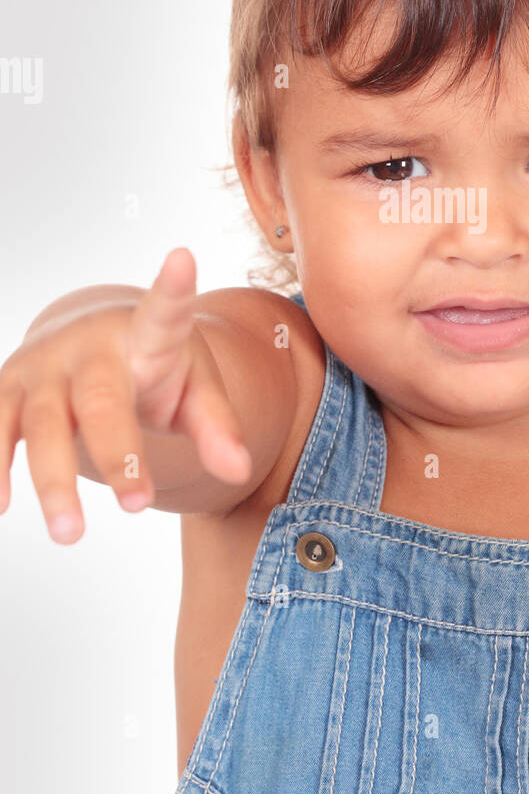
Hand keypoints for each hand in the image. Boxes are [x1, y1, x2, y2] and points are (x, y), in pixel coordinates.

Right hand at [0, 248, 251, 542]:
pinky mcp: (8, 388)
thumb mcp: (194, 386)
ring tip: (69, 535)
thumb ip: (218, 426)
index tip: (183, 258)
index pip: (164, 311)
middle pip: (100, 400)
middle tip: (140, 506)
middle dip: (118, 454)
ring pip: (42, 422)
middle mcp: (88, 343)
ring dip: (52, 480)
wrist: (92, 338)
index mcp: (145, 333)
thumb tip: (239, 471)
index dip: (173, 287)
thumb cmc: (154, 366)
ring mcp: (43, 365)